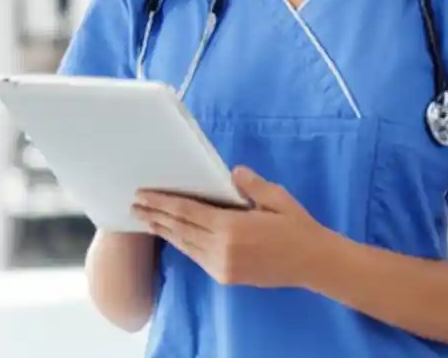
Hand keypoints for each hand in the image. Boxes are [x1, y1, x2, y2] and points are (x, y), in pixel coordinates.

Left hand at [133, 166, 334, 288]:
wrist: (312, 263)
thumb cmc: (297, 226)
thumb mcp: (277, 198)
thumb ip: (251, 185)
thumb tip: (232, 172)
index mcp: (231, 227)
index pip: (188, 212)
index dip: (164, 202)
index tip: (144, 194)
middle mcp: (221, 249)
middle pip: (180, 229)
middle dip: (156, 216)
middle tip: (134, 205)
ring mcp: (222, 266)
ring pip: (185, 245)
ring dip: (164, 231)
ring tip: (145, 220)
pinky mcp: (226, 276)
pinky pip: (197, 257)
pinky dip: (181, 244)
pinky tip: (173, 236)